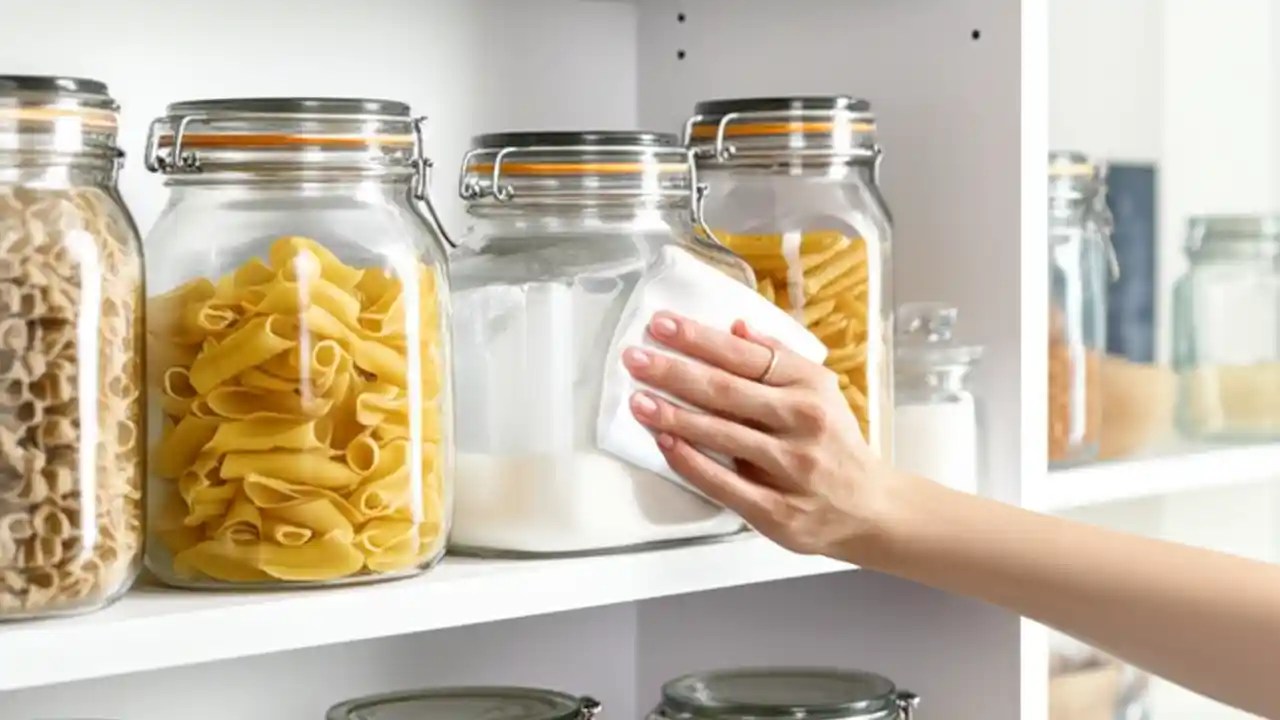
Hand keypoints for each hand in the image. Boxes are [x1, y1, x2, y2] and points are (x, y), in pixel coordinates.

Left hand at [621, 310, 902, 563]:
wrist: (870, 509)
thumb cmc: (833, 444)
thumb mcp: (819, 391)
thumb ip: (778, 359)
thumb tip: (735, 328)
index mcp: (809, 387)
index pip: (745, 356)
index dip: (700, 339)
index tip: (662, 325)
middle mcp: (802, 422)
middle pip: (727, 390)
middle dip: (675, 371)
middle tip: (635, 358)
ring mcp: (790, 467)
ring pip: (722, 434)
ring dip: (674, 416)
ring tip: (638, 401)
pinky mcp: (776, 509)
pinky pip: (724, 483)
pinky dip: (691, 462)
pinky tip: (664, 444)